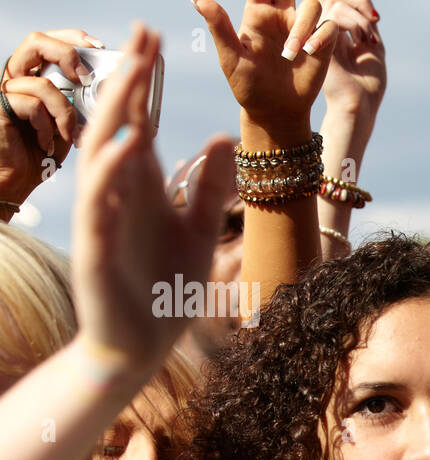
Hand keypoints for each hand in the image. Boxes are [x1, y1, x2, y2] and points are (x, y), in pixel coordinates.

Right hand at [0, 29, 103, 208]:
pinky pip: (32, 105)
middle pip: (37, 42)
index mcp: (37, 73)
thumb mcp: (73, 120)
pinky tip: (47, 144)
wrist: (21, 177)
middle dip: (66, 55)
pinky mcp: (2, 106)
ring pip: (42, 82)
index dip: (73, 38)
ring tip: (70, 135)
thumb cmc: (49, 150)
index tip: (99, 46)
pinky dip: (46, 127)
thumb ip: (86, 100)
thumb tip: (121, 84)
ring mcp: (8, 90)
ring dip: (64, 112)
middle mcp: (19, 75)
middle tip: (84, 77)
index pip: (52, 41)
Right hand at [70, 26, 236, 370]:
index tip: (156, 38)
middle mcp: (118, 192)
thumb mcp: (199, 230)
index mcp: (141, 185)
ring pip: (101, 153)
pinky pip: (98, 204)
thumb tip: (222, 138)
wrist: (142, 346)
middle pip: (118, 122)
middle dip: (129, 78)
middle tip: (142, 33)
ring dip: (115, 112)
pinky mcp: (96, 247)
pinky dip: (109, 174)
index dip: (145, 80)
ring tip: (132, 71)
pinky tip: (125, 146)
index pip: (138, 119)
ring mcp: (103, 217)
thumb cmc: (165, 289)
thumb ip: (209, 186)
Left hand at [194, 0, 337, 139]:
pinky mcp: (321, 46)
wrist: (274, 111)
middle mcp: (282, 18)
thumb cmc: (248, 85)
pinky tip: (309, 51)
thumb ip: (219, 27)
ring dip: (304, 25)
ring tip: (291, 52)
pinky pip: (329, 28)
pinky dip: (321, 36)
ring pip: (312, 6)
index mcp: (258, 14)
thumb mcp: (231, 58)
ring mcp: (303, 30)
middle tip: (284, 7)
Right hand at [322, 0, 385, 117]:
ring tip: (366, 41)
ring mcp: (319, 35)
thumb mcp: (373, 45)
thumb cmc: (369, 83)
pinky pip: (331, 18)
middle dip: (359, 3)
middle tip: (374, 22)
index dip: (359, 2)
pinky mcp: (316, 42)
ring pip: (335, 5)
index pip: (343, 1)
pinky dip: (352, 24)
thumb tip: (367, 5)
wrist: (360, 105)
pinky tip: (360, 42)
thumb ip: (366, 22)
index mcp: (338, 31)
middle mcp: (326, 31)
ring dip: (359, 20)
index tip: (375, 19)